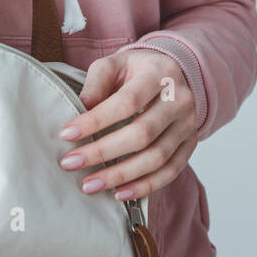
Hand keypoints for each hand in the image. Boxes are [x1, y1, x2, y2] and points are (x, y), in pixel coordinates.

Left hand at [57, 48, 197, 199]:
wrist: (172, 75)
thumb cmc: (137, 70)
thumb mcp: (115, 63)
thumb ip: (97, 82)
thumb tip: (82, 108)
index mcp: (160, 74)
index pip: (128, 102)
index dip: (96, 121)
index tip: (67, 134)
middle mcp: (179, 100)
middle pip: (142, 134)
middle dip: (102, 152)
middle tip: (71, 163)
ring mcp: (188, 125)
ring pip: (156, 158)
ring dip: (120, 175)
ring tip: (90, 184)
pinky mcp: (189, 145)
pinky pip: (170, 172)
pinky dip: (145, 186)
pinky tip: (119, 193)